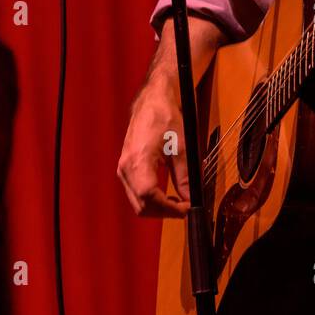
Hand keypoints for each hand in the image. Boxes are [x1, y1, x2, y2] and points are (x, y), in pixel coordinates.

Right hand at [117, 81, 190, 217]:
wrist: (151, 101)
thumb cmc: (165, 118)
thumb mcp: (182, 147)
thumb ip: (185, 177)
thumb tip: (191, 199)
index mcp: (138, 161)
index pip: (149, 197)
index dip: (169, 208)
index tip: (186, 208)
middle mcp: (125, 168)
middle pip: (141, 205)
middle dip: (164, 212)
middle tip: (184, 208)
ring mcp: (123, 169)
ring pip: (137, 203)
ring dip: (157, 208)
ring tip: (178, 202)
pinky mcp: (125, 168)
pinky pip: (135, 193)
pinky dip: (150, 200)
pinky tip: (166, 195)